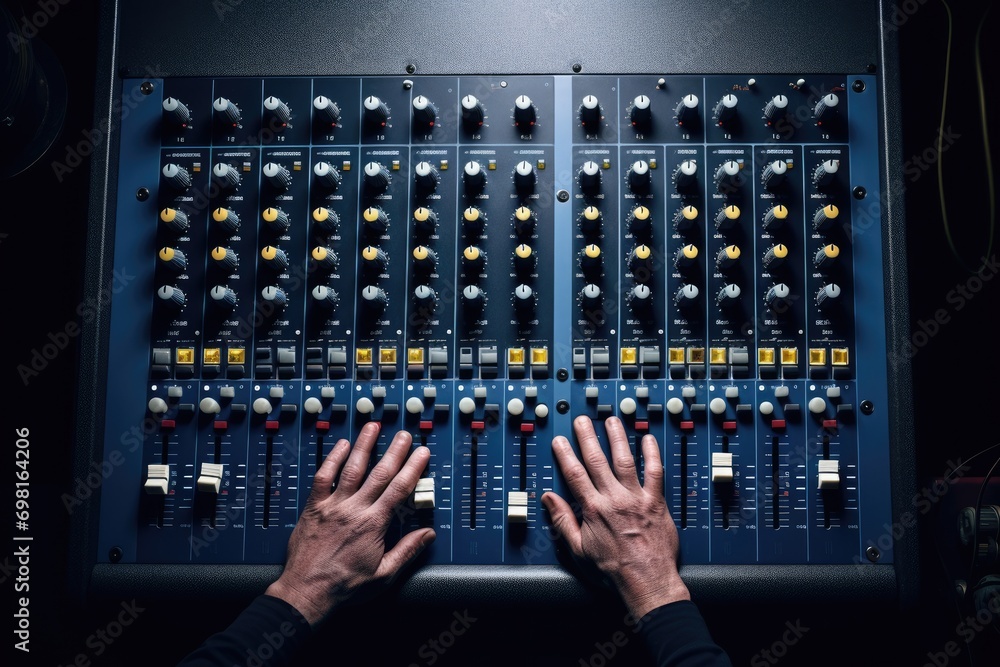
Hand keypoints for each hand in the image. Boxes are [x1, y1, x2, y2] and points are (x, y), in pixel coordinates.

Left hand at [265, 422, 435, 625]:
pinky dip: (332, 460)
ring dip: (364, 446)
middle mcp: (354, 510)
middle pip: (379, 473)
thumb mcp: (383, 574)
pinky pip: (323, 477)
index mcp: (374, 524)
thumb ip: (407, 551)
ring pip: (352, 469)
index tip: (422, 453)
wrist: (307, 591)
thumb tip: (428, 534)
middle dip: (394, 451)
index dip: (413, 468)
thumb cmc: (344, 586)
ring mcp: (333, 506)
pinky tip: (341, 446)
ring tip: (373, 427)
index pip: (399, 489)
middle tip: (404, 435)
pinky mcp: (314, 507)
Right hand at [541, 416, 689, 618]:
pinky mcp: (656, 502)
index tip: (560, 441)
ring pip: (625, 460)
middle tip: (582, 421)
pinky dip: (652, 454)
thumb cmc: (614, 570)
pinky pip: (655, 472)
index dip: (566, 455)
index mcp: (594, 509)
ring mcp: (636, 498)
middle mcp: (615, 499)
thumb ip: (563, 521)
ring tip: (611, 421)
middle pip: (597, 461)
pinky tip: (648, 440)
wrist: (647, 581)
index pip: (575, 474)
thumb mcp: (579, 550)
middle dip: (588, 437)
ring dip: (617, 438)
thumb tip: (549, 500)